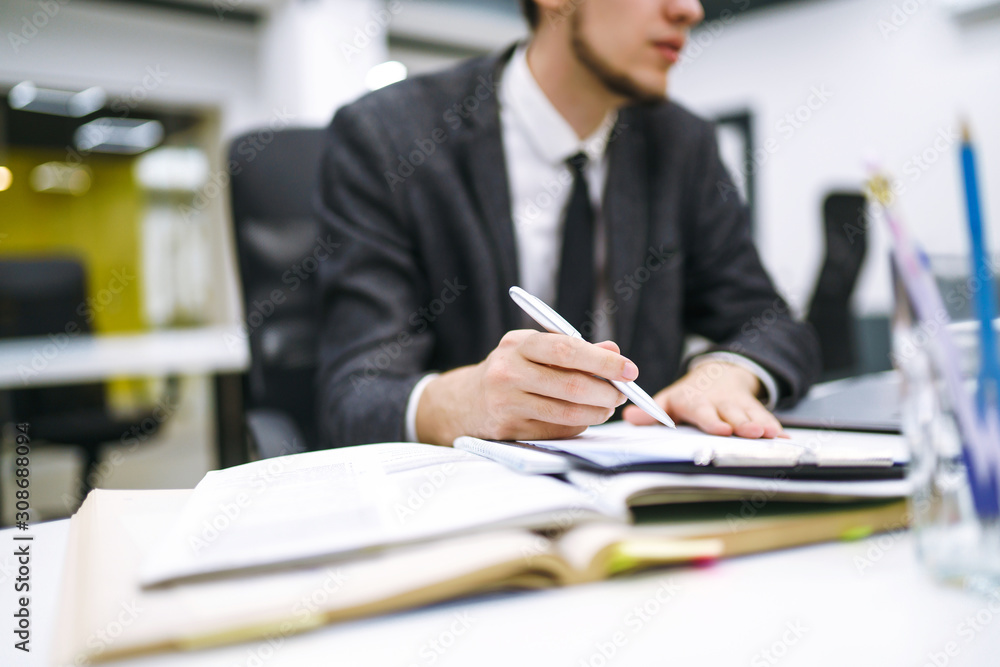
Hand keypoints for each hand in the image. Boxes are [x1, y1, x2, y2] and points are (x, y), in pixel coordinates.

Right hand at [416, 330, 633, 445]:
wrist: (463, 402)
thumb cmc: (510, 370)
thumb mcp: (533, 350)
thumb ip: (574, 349)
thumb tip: (614, 352)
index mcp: (517, 345)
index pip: (566, 350)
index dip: (603, 362)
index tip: (629, 370)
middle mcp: (507, 372)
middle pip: (570, 385)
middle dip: (605, 391)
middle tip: (621, 393)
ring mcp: (505, 404)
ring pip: (566, 412)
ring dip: (596, 412)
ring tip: (606, 407)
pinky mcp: (508, 430)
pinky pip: (556, 430)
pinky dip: (577, 425)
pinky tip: (582, 418)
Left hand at [623, 361, 784, 438]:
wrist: (719, 374)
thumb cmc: (690, 395)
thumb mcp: (669, 400)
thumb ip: (653, 412)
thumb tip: (630, 417)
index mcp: (697, 402)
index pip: (704, 412)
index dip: (713, 421)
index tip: (722, 429)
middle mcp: (720, 403)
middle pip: (733, 415)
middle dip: (744, 424)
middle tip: (754, 433)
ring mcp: (739, 406)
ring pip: (752, 416)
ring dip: (763, 426)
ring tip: (772, 436)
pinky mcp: (755, 409)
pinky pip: (768, 418)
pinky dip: (777, 428)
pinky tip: (785, 439)